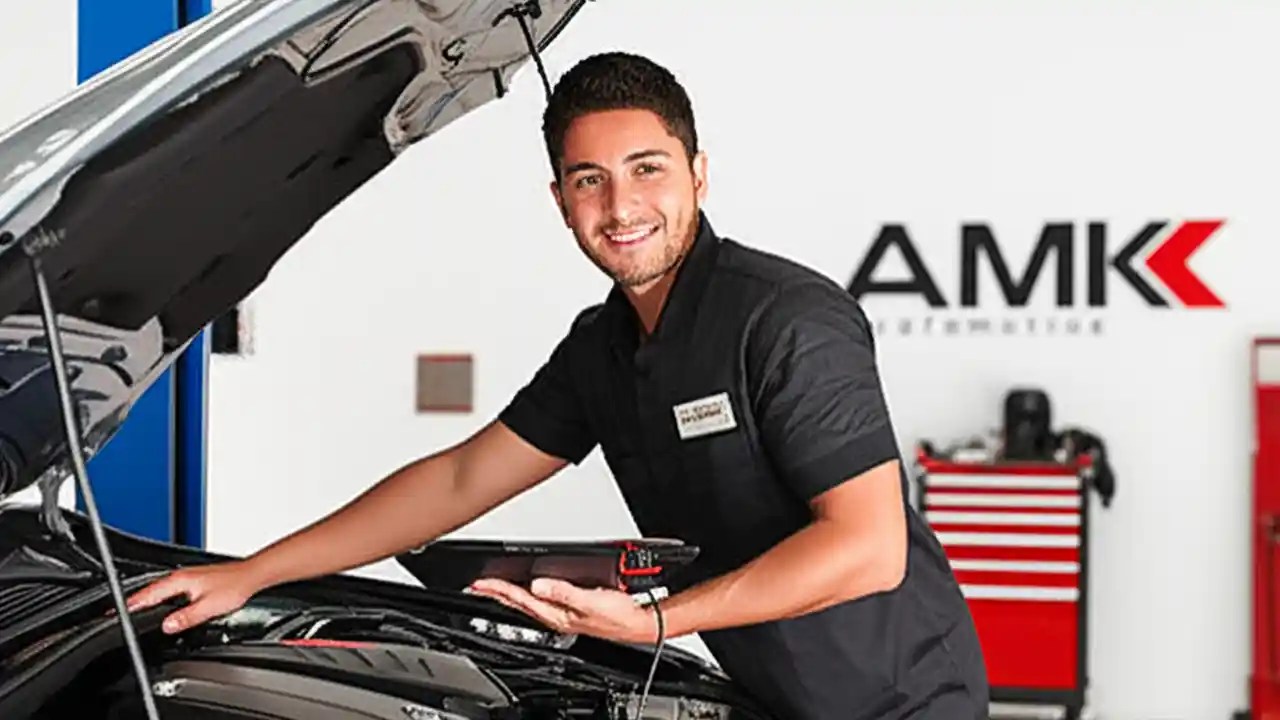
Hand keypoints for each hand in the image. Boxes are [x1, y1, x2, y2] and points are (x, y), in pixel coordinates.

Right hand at [125, 560, 264, 633]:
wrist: (251, 576)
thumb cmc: (234, 586)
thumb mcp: (208, 607)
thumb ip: (185, 617)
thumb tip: (167, 625)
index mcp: (180, 580)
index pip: (149, 594)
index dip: (131, 604)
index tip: (116, 611)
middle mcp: (182, 576)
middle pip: (151, 590)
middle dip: (135, 601)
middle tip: (119, 612)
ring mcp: (189, 577)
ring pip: (161, 589)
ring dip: (148, 599)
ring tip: (136, 610)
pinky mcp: (195, 580)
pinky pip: (171, 589)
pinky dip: (162, 597)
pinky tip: (164, 605)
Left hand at [468, 577, 658, 644]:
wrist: (638, 623)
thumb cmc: (619, 616)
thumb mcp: (590, 601)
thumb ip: (563, 592)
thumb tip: (538, 584)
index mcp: (557, 614)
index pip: (521, 599)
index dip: (499, 590)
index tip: (481, 583)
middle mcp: (556, 616)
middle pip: (519, 603)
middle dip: (497, 593)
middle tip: (477, 585)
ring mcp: (563, 615)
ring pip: (528, 603)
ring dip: (510, 594)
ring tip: (494, 588)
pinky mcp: (570, 611)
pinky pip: (541, 602)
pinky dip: (528, 595)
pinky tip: (527, 592)